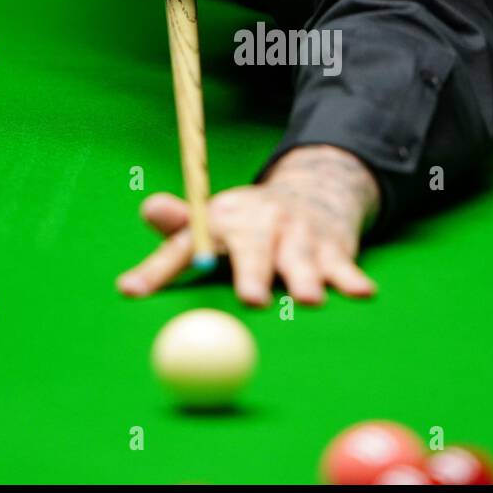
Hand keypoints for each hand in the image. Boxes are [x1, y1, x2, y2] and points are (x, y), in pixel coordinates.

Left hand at [116, 145, 380, 305]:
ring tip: (310, 300)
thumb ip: (179, 230)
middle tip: (251, 300)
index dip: (157, 269)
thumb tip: (146, 209)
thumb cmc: (250, 225)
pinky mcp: (334, 249)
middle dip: (253, 273)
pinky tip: (361, 293)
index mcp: (221, 222)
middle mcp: (261, 224)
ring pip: (301, 259)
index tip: (131, 291)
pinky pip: (343, 266)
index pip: (184, 244)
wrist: (314, 192)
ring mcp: (300, 235)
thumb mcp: (212, 221)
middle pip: (253, 249)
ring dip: (306, 278)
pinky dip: (352, 279)